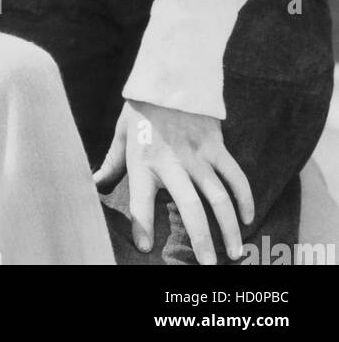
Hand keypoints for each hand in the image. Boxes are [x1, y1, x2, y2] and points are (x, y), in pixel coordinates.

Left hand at [93, 99, 253, 264]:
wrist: (169, 75)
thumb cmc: (141, 107)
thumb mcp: (122, 133)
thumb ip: (112, 163)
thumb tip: (95, 184)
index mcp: (144, 161)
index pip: (141, 200)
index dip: (142, 224)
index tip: (145, 247)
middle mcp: (172, 162)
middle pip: (190, 206)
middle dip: (200, 239)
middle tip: (208, 266)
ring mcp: (197, 154)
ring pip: (219, 196)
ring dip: (228, 227)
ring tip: (234, 253)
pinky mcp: (216, 146)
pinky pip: (234, 175)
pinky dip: (244, 197)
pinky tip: (246, 218)